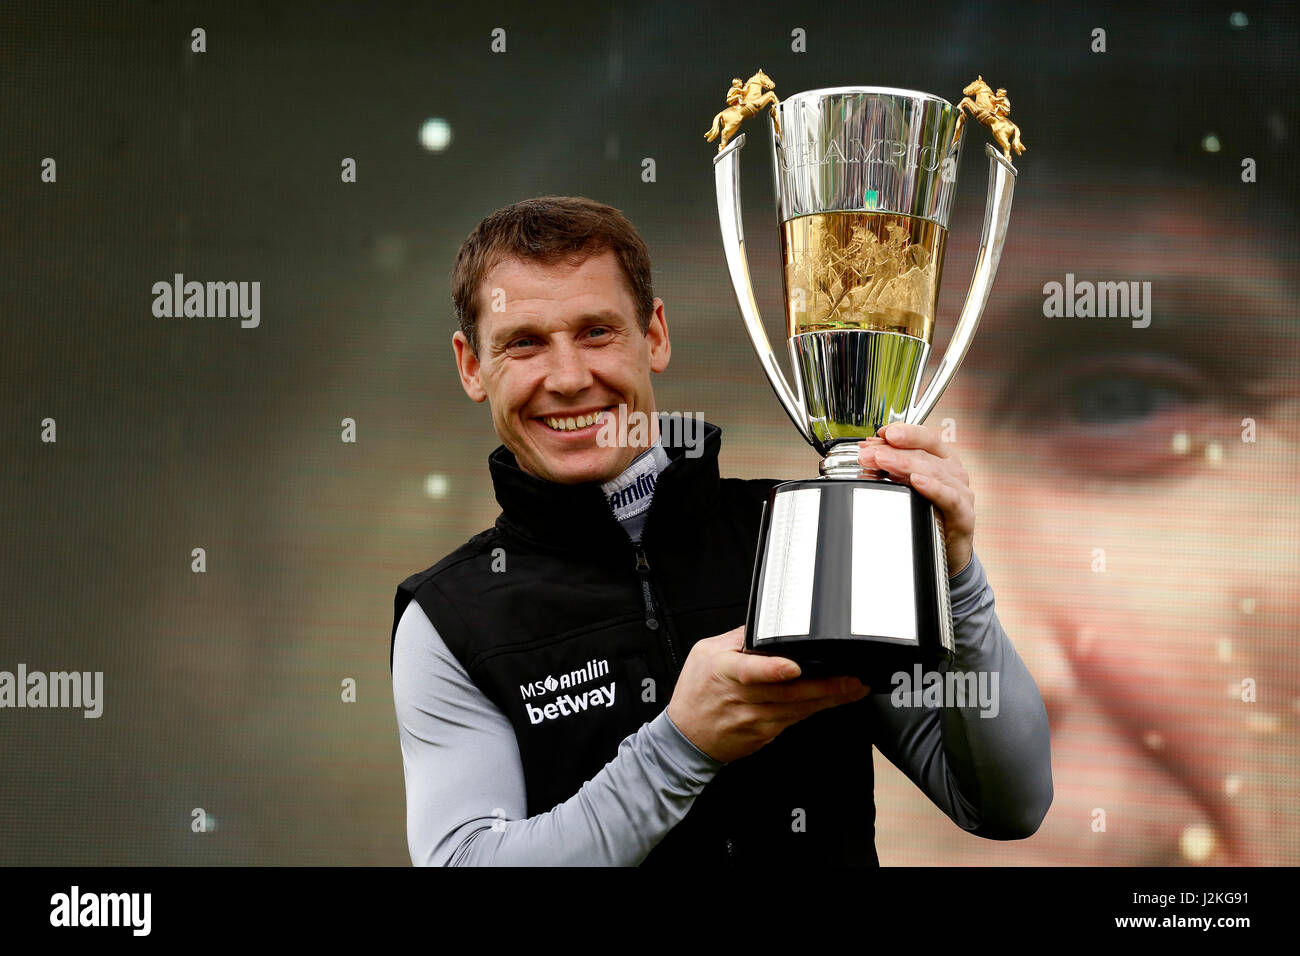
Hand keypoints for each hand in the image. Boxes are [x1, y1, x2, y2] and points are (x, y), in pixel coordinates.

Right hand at [666, 627, 869, 763]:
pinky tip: (832, 701)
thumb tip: (765, 626)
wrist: (685, 737)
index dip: (773, 670)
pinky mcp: (764, 734)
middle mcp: (742, 698)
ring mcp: (755, 720)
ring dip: (828, 699)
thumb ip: (736, 639)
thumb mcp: (705, 653)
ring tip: (852, 688)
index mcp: (725, 672)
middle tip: (851, 679)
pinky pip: (794, 720)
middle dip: (824, 686)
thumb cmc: (695, 692)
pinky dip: (814, 710)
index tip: (793, 667)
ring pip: (797, 709)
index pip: (750, 671)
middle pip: (787, 693)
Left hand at [857, 422, 974, 576]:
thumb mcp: (909, 485)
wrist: (949, 550)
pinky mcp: (963, 514)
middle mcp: (953, 472)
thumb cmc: (930, 513)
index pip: (925, 438)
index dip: (905, 432)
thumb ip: (892, 467)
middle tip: (869, 453)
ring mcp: (961, 491)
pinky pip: (949, 497)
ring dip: (905, 465)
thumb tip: (869, 450)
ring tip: (882, 462)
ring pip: (934, 472)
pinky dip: (933, 488)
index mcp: (942, 460)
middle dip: (894, 451)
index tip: (882, 433)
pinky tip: (917, 482)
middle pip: (924, 454)